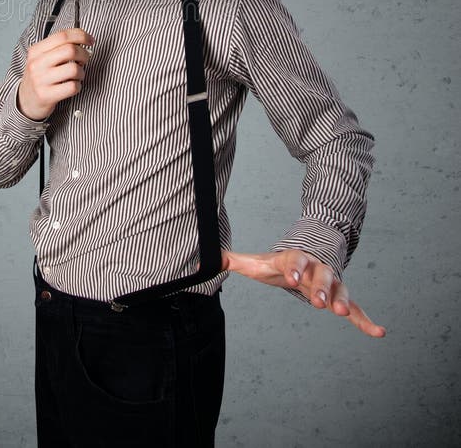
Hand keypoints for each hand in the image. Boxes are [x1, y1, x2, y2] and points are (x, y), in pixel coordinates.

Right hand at [17, 28, 94, 120]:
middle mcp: (37, 64)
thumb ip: (58, 47)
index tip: (90, 40)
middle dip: (84, 54)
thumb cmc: (39, 77)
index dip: (81, 36)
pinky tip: (72, 86)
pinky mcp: (46, 95)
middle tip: (84, 60)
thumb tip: (83, 39)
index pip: (62, 36)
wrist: (25, 101)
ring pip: (74, 69)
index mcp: (36, 50)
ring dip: (81, 72)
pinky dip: (78, 86)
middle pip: (70, 50)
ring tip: (76, 75)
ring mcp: (41, 80)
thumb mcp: (41, 57)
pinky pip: (73, 87)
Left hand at [204, 248, 385, 337]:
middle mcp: (316, 269)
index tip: (292, 278)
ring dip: (342, 300)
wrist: (311, 251)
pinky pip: (357, 309)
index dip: (294, 269)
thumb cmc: (281, 264)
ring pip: (339, 288)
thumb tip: (205, 261)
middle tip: (319, 302)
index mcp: (295, 260)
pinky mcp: (342, 297)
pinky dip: (367, 321)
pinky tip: (379, 333)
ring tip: (344, 313)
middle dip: (319, 287)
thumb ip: (237, 261)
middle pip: (320, 276)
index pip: (294, 262)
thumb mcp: (259, 262)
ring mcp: (331, 282)